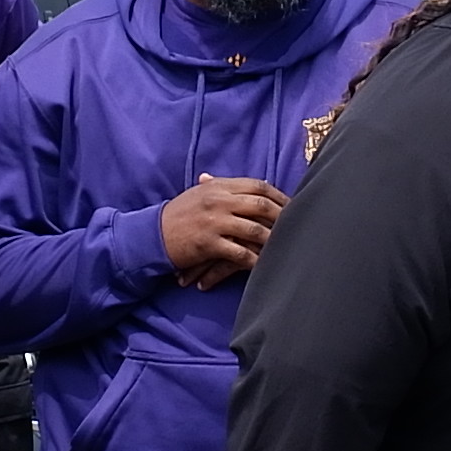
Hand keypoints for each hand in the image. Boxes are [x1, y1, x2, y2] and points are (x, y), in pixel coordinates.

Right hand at [158, 174, 283, 287]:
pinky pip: (240, 253)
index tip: (293, 205)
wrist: (153, 235)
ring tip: (286, 247)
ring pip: (254, 229)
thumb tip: (254, 187)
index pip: (258, 186)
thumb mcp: (200, 194)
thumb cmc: (179, 215)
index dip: (279, 196)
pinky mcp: (209, 244)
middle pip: (260, 205)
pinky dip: (255, 260)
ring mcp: (214, 222)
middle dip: (282, 216)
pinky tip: (266, 265)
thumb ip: (225, 188)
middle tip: (297, 227)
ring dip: (273, 239)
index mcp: (219, 186)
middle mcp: (218, 201)